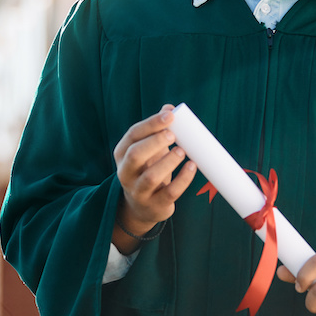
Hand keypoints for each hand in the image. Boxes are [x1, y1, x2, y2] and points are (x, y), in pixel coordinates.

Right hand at [111, 105, 196, 252]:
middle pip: (135, 155)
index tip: (170, 114)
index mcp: (122, 154)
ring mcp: (138, 191)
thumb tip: (170, 107)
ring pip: (151, 176)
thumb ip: (157, 129)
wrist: (142, 207)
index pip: (133, 134)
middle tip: (173, 134)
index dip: (151, 123)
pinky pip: (169, 193)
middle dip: (154, 142)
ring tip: (182, 152)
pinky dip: (183, 179)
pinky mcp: (154, 205)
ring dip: (168, 162)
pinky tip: (192, 167)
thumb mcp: (148, 150)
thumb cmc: (148, 169)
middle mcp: (125, 172)